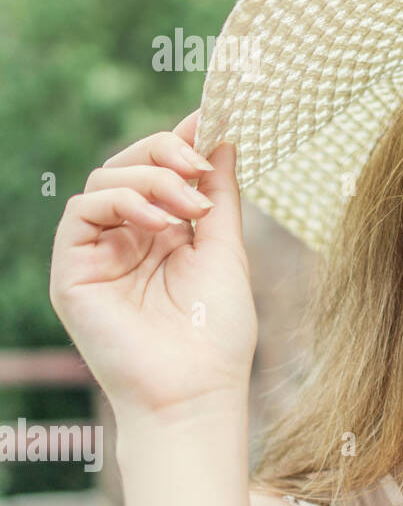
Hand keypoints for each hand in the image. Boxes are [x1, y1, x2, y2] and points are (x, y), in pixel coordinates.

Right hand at [49, 109, 257, 424]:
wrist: (195, 390)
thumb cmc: (217, 332)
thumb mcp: (226, 249)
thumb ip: (220, 195)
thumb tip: (222, 140)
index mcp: (165, 234)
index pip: (163, 173)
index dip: (181, 140)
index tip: (211, 115)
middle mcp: (128, 239)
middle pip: (131, 166)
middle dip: (167, 152)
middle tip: (199, 164)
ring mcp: (98, 253)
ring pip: (106, 179)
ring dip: (152, 180)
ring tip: (190, 209)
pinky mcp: (73, 270)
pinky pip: (83, 209)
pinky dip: (124, 202)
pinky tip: (162, 224)